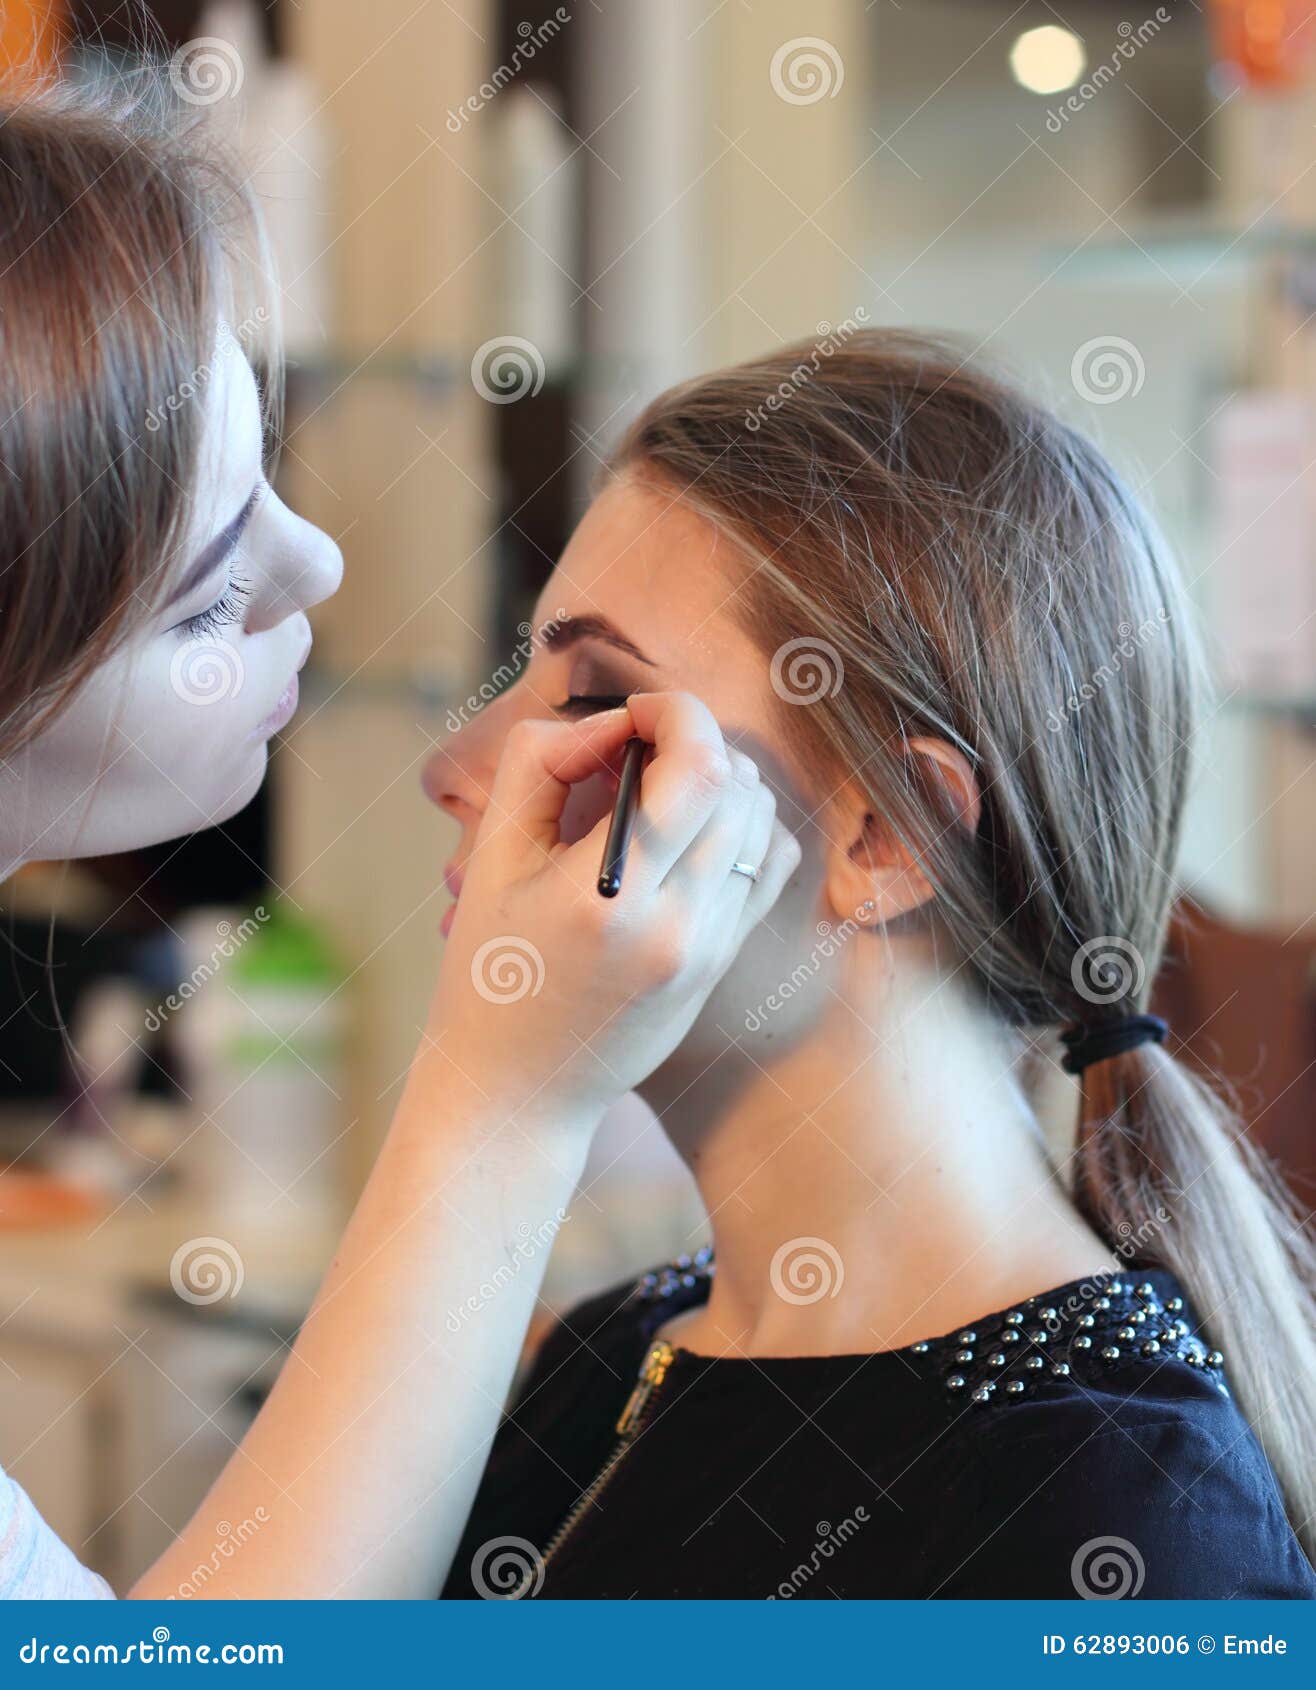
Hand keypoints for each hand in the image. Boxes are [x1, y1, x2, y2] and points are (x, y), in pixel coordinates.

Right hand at [424, 690, 799, 1126]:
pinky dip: (743, 828)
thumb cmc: (490, 974)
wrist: (517, 1093)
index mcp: (609, 893)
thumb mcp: (491, 860)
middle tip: (636, 753)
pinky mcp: (720, 964)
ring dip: (721, 782)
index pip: (698, 765)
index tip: (634, 713)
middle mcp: (675, 923)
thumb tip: (612, 725)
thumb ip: (540, 766)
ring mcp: (707, 948)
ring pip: (762, 821)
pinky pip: (768, 868)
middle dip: (694, 742)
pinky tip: (690, 833)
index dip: (675, 712)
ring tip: (658, 793)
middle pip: (739, 785)